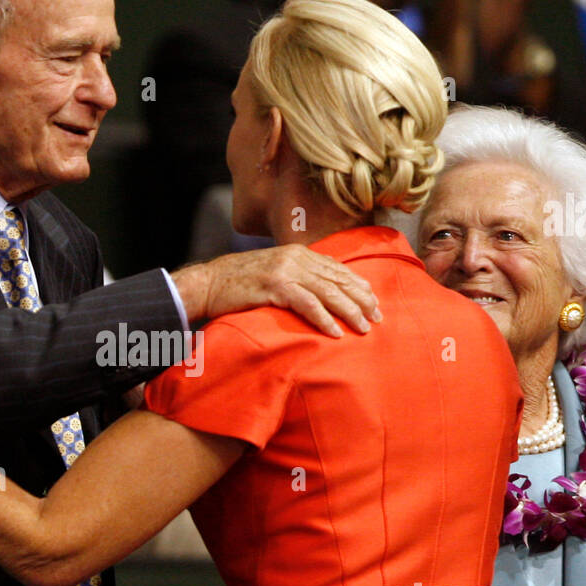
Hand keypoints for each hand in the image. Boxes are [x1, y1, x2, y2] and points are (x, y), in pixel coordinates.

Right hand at [172, 246, 382, 337]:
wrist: (208, 282)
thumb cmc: (240, 284)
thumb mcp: (274, 273)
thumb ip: (298, 277)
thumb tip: (323, 293)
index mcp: (299, 253)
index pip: (338, 269)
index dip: (359, 286)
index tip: (375, 303)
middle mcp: (296, 258)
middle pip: (338, 280)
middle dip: (361, 300)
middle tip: (377, 318)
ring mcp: (285, 270)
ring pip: (327, 292)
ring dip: (348, 312)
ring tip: (363, 328)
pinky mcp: (274, 286)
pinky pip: (306, 304)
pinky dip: (323, 319)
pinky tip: (335, 332)